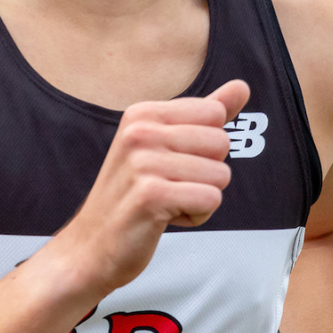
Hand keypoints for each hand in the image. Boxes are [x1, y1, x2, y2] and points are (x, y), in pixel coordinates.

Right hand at [49, 79, 249, 292]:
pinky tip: (166, 218)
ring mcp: (142, 163)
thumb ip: (205, 115)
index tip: (173, 163)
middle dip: (207, 173)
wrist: (91, 245)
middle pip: (221, 143)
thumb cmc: (131, 195)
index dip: (205, 147)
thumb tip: (242, 86)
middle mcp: (139, 132)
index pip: (214, 114)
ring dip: (201, 198)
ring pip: (220, 175)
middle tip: (170, 187)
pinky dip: (197, 216)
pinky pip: (210, 200)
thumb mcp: (164, 145)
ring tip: (166, 203)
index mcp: (142, 113)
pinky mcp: (150, 196)